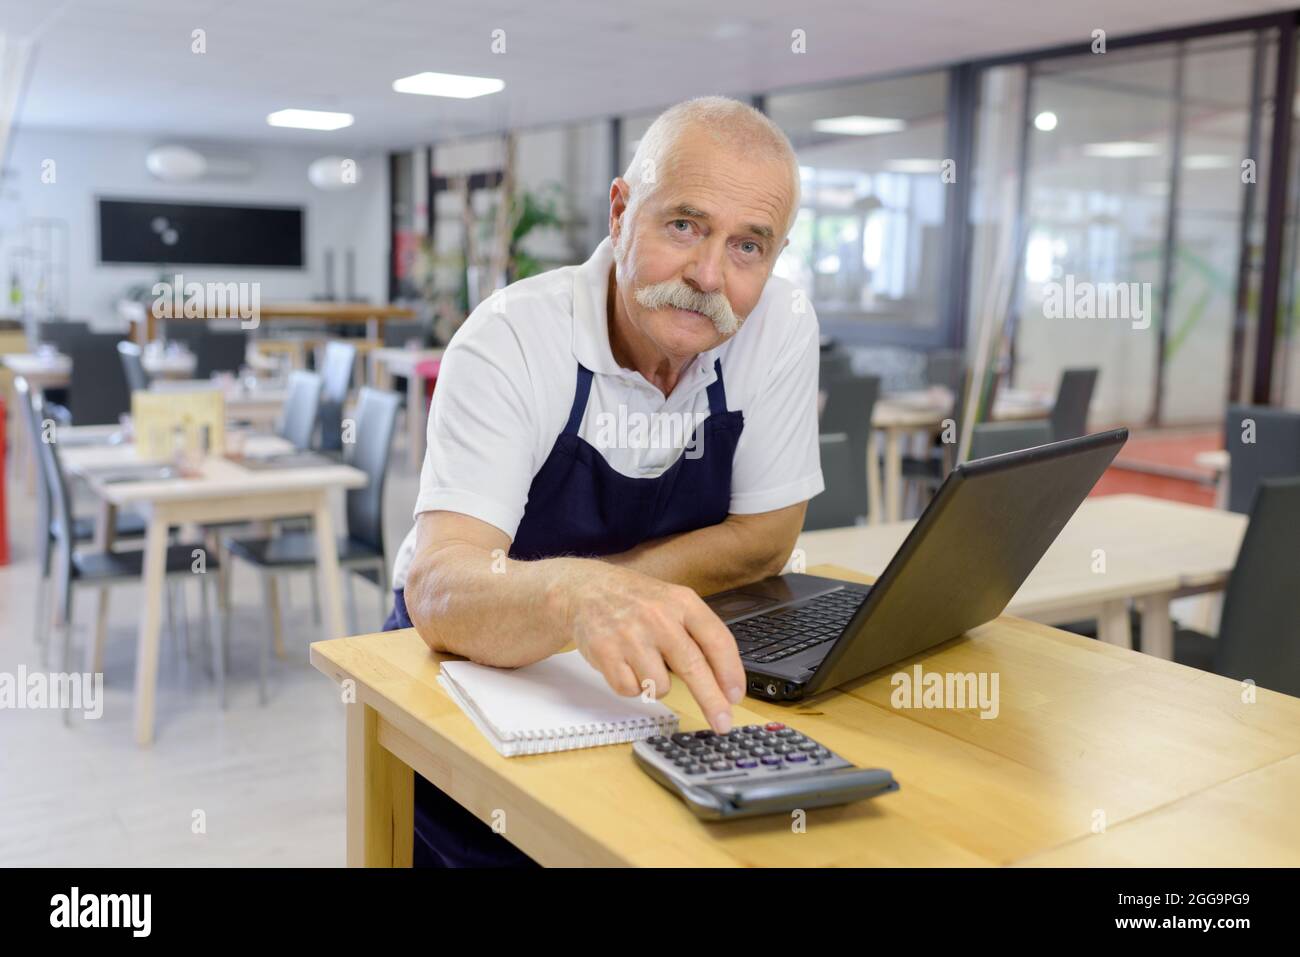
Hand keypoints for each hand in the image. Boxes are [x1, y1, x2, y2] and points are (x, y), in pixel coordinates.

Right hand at [557, 564, 745, 732]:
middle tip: (722, 724)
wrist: (587, 590)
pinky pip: (630, 690)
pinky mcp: (606, 652)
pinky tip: (625, 664)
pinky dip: (631, 685)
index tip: (735, 697)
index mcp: (682, 602)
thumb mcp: (673, 603)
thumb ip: (699, 635)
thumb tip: (724, 682)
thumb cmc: (637, 602)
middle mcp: (659, 617)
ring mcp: (631, 635)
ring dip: (655, 685)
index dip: (731, 673)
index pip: (717, 640)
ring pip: (659, 687)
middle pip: (694, 668)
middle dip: (712, 702)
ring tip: (644, 662)